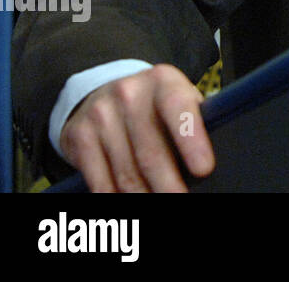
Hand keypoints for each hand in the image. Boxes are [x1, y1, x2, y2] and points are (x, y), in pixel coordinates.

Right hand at [58, 64, 214, 191]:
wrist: (104, 92)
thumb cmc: (156, 105)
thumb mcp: (179, 101)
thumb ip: (194, 123)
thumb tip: (208, 164)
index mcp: (163, 81)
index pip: (178, 108)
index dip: (192, 141)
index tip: (204, 169)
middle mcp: (129, 94)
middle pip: (150, 152)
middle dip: (168, 185)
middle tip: (182, 201)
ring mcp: (101, 114)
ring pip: (126, 172)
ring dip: (144, 197)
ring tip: (158, 205)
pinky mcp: (79, 135)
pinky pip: (100, 180)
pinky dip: (116, 199)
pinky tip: (129, 206)